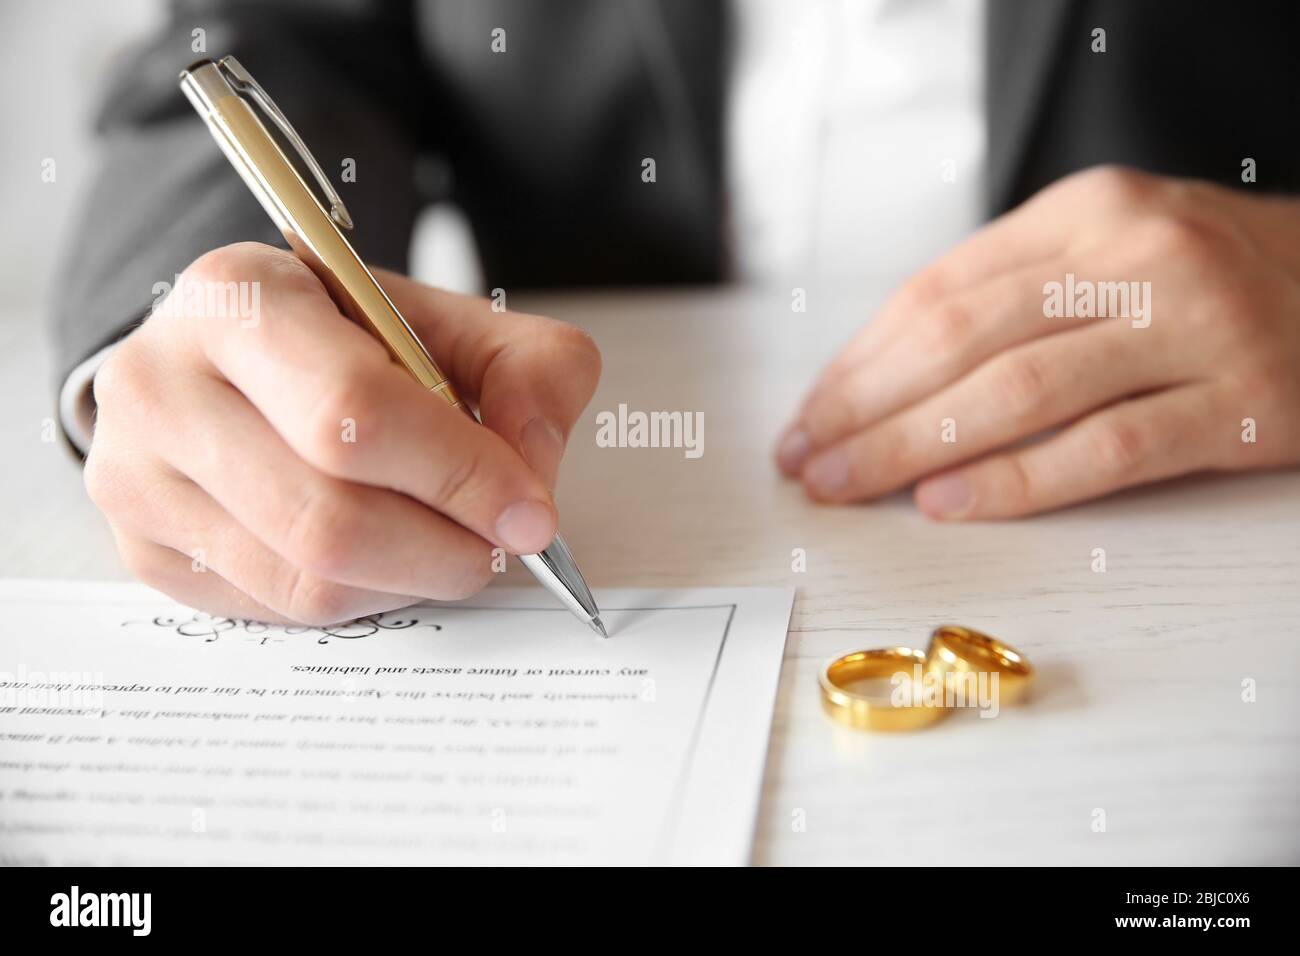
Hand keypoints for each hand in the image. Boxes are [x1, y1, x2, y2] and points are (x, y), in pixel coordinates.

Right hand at [85, 242, 600, 623]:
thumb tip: (531, 470)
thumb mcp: (449, 321)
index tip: (530, 513)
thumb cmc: (345, 339)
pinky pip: (278, 611)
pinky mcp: (145, 551)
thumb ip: (526, 371)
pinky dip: (359, 598)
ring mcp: (137, 476)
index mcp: (240, 297)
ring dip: (409, 580)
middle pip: (327, 518)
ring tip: (445, 542)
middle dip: (444, 548)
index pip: (353, 412)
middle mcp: (162, 384)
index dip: (458, 475)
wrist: (232, 359)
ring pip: (306, 581)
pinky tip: (384, 556)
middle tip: (500, 545)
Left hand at [776, 166, 1299, 517]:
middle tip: (806, 459)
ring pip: (1016, 392)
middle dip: (865, 408)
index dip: (859, 360)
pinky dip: (1015, 481)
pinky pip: (1103, 448)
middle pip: (960, 339)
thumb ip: (1015, 292)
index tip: (810, 411)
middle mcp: (1135, 257)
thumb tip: (889, 369)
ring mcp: (1191, 327)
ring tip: (847, 485)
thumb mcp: (1113, 250)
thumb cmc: (1216, 279)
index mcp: (1087, 212)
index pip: (938, 291)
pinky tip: (947, 503)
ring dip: (911, 447)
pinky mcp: (1238, 401)